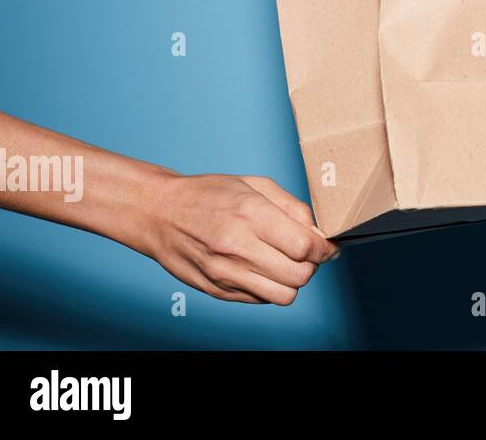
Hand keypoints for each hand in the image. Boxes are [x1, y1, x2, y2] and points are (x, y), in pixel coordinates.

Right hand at [138, 173, 337, 304]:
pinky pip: (261, 300)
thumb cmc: (208, 195)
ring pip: (283, 295)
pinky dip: (270, 288)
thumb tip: (317, 232)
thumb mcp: (254, 184)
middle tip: (305, 254)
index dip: (324, 249)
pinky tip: (262, 269)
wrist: (159, 213)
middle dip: (312, 266)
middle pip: (299, 275)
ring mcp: (225, 273)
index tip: (327, 246)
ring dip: (293, 281)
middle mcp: (238, 246)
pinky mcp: (217, 291)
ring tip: (284, 263)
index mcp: (251, 214)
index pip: (305, 246)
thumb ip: (292, 207)